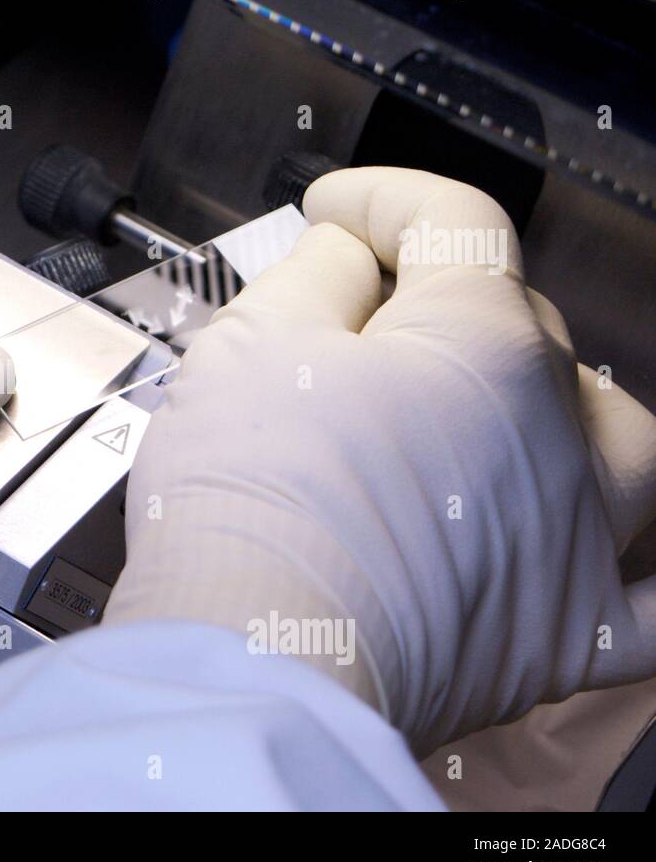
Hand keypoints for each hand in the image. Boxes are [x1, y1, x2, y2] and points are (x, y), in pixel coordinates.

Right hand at [107, 167, 655, 753]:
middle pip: (519, 324)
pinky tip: (615, 552)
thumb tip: (347, 255)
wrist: (252, 661)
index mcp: (485, 343)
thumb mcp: (250, 342)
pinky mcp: (561, 635)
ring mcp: (572, 537)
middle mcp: (557, 432)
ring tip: (491, 412)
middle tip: (347, 323)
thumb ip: (314, 273)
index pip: (454, 223)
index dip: (382, 200)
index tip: (333, 212)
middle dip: (434, 302)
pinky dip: (642, 572)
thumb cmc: (246, 508)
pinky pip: (651, 604)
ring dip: (560, 406)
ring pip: (616, 439)